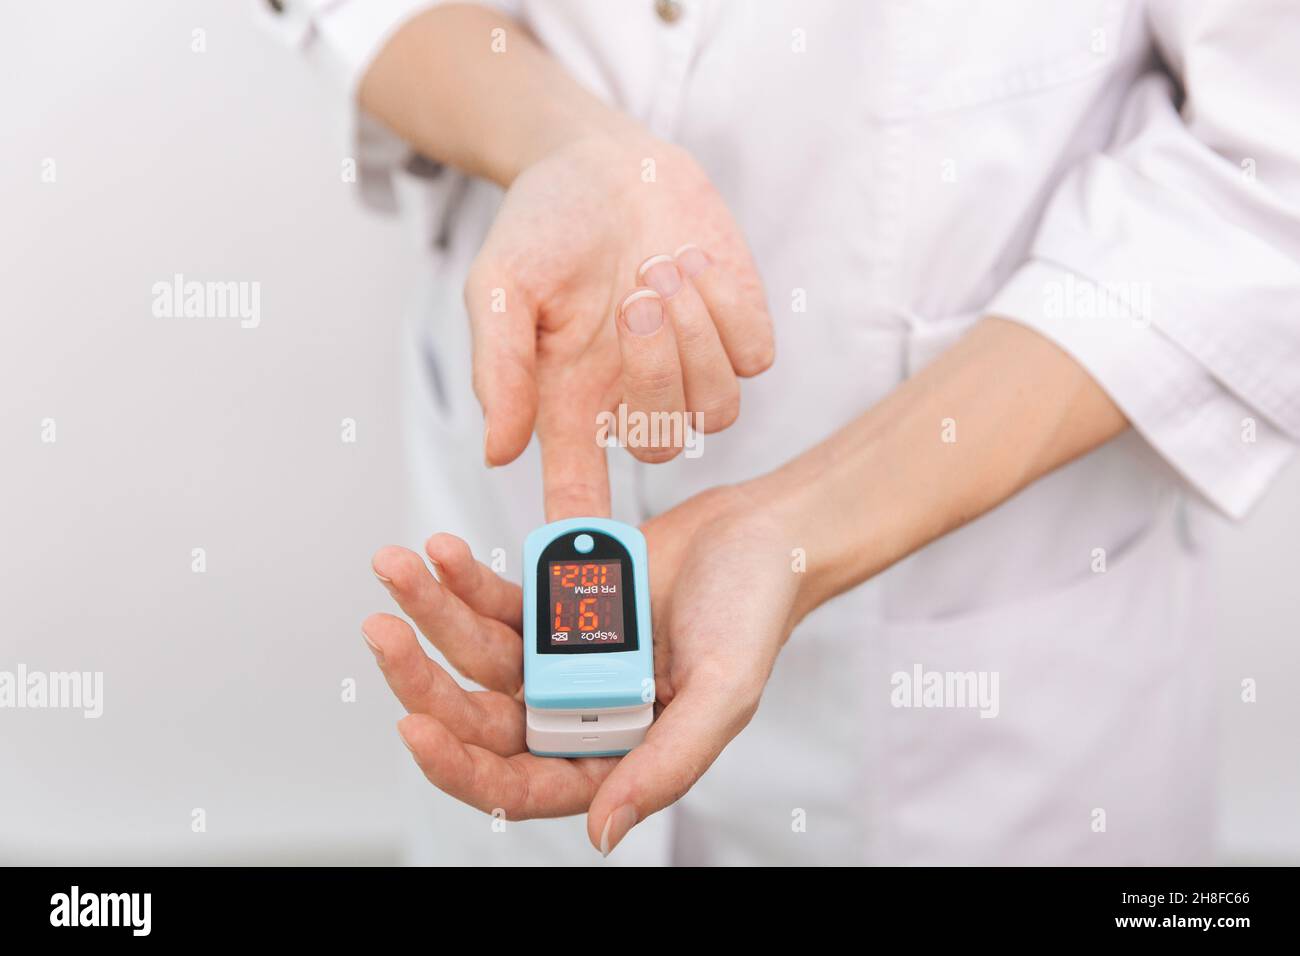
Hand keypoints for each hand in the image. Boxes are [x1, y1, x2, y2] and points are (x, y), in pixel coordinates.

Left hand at [363, 485, 800, 855]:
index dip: (459, 767)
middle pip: (478, 716)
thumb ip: (667, 765)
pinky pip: (495, 601)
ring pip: (474, 654)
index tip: (413, 727)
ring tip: (400, 568)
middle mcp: (577, 713)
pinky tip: (444, 553)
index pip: (518, 784)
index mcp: (614, 752)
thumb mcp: (723, 696)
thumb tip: (604, 833)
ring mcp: (559, 659)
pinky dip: (465, 580)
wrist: (761, 534)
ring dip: (431, 614)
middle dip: (423, 679)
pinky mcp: (553, 607)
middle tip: (384, 632)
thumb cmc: (753, 614)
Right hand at [467, 135, 774, 519]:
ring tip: (661, 267)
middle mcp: (633, 403)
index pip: (581, 497)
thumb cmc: (542, 227)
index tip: (594, 570)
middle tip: (632, 296)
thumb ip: (497, 368)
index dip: (590, 539)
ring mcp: (691, 370)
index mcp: (571, 407)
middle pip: (663, 447)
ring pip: (717, 409)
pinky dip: (727, 308)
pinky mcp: (738, 331)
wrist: (603, 160)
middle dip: (654, 372)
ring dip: (694, 336)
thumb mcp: (498, 288)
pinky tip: (694, 261)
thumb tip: (497, 454)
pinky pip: (754, 355)